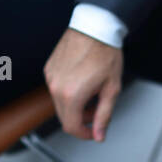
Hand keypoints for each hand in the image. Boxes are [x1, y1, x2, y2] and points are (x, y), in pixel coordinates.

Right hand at [44, 27, 122, 141]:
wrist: (95, 27)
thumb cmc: (105, 52)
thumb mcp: (111, 89)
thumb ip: (104, 115)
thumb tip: (98, 134)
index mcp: (72, 95)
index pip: (72, 127)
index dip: (84, 134)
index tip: (92, 132)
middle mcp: (57, 86)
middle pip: (64, 117)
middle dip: (80, 119)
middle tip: (95, 110)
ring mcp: (51, 76)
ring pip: (59, 103)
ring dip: (73, 105)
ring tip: (90, 92)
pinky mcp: (49, 68)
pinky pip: (56, 88)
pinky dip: (67, 91)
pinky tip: (81, 81)